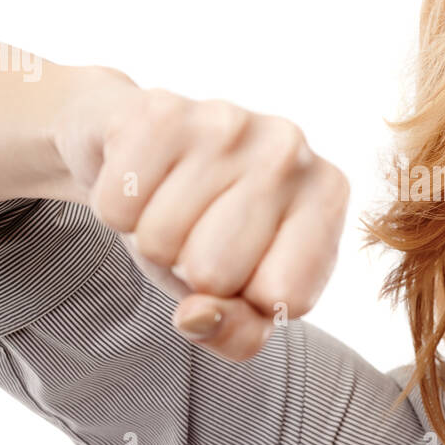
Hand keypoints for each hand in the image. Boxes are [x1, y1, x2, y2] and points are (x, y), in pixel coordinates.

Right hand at [54, 76, 349, 359]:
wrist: (141, 146)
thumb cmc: (205, 228)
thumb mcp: (239, 294)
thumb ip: (239, 333)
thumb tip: (199, 317)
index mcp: (328, 195)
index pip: (282, 299)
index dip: (245, 301)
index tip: (243, 266)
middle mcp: (292, 149)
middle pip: (214, 273)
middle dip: (189, 270)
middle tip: (195, 230)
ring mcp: (229, 121)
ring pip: (161, 240)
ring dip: (151, 238)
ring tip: (169, 203)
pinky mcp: (161, 110)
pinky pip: (117, 208)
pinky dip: (116, 210)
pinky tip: (141, 179)